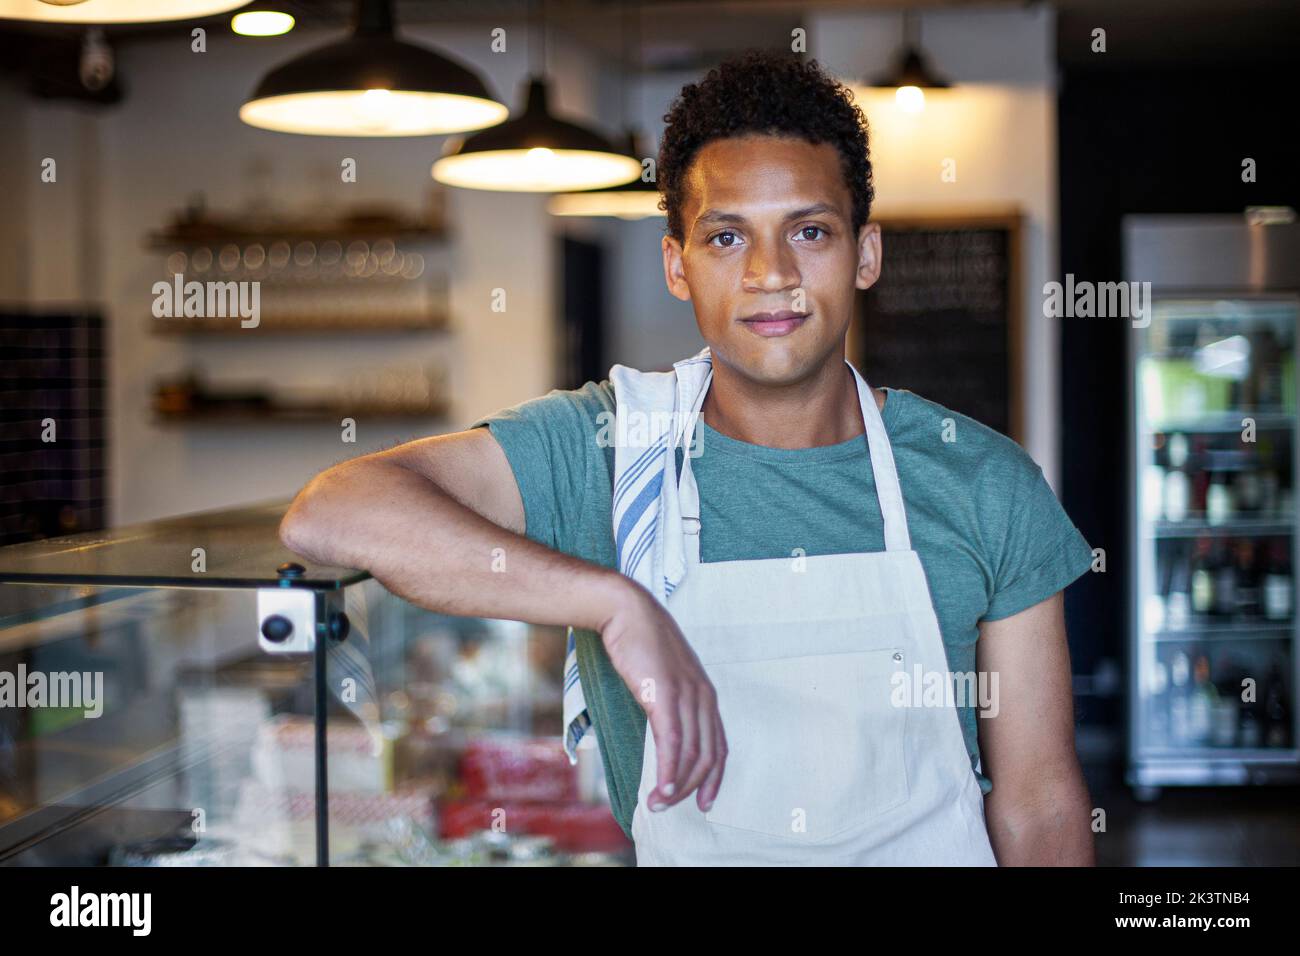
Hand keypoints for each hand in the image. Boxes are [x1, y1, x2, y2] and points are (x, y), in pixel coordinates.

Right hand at [599, 583, 726, 813]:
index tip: (704, 801)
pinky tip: (659, 787)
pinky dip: (668, 771)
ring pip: (690, 755)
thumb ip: (669, 701)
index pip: (719, 746)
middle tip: (668, 807)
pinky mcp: (664, 695)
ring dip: (675, 786)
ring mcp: (686, 695)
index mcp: (705, 693)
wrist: (625, 611)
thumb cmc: (639, 642)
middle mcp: (703, 696)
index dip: (714, 778)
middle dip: (691, 789)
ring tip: (657, 804)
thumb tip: (664, 728)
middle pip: (707, 757)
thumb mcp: (662, 676)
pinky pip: (672, 743)